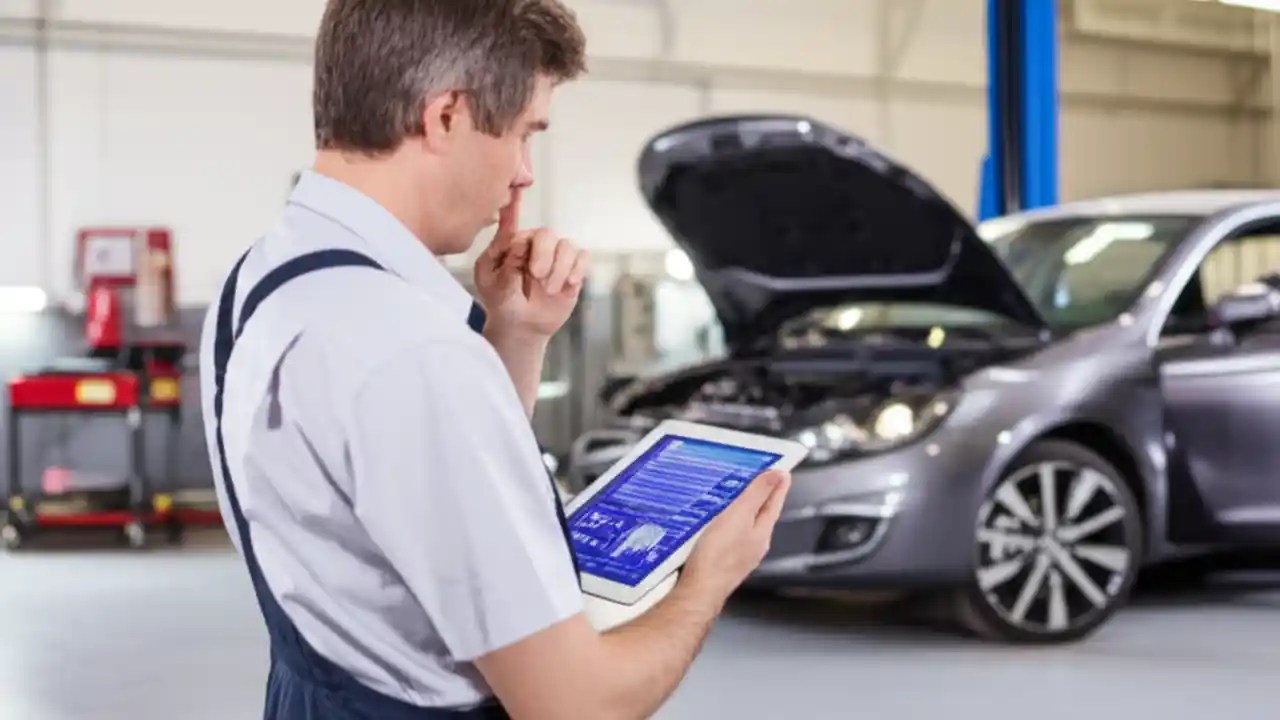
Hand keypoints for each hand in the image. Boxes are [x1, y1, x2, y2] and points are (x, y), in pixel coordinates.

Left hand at [474, 191, 588, 338]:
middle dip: (544, 254)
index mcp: (511, 243)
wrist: (521, 327)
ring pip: (567, 246)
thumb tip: (519, 240)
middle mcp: (535, 244)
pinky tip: (568, 285)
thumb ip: (506, 264)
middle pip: (547, 233)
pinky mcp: (573, 268)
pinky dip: (577, 270)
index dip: (515, 206)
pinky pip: (582, 258)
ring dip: (560, 269)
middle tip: (536, 275)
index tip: (515, 193)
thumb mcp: (495, 285)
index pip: (514, 222)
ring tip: (548, 289)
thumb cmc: (502, 302)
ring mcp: (556, 256)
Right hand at [681, 469, 791, 602]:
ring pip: (747, 526)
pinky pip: (732, 536)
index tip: (782, 472)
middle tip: (763, 480)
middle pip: (762, 514)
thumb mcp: (739, 516)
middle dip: (762, 497)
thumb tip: (777, 476)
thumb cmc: (717, 556)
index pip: (774, 503)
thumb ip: (757, 495)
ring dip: (745, 510)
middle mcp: (754, 545)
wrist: (699, 589)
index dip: (777, 485)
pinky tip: (719, 522)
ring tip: (740, 496)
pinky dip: (730, 523)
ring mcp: (739, 554)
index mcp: (762, 533)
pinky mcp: (723, 560)